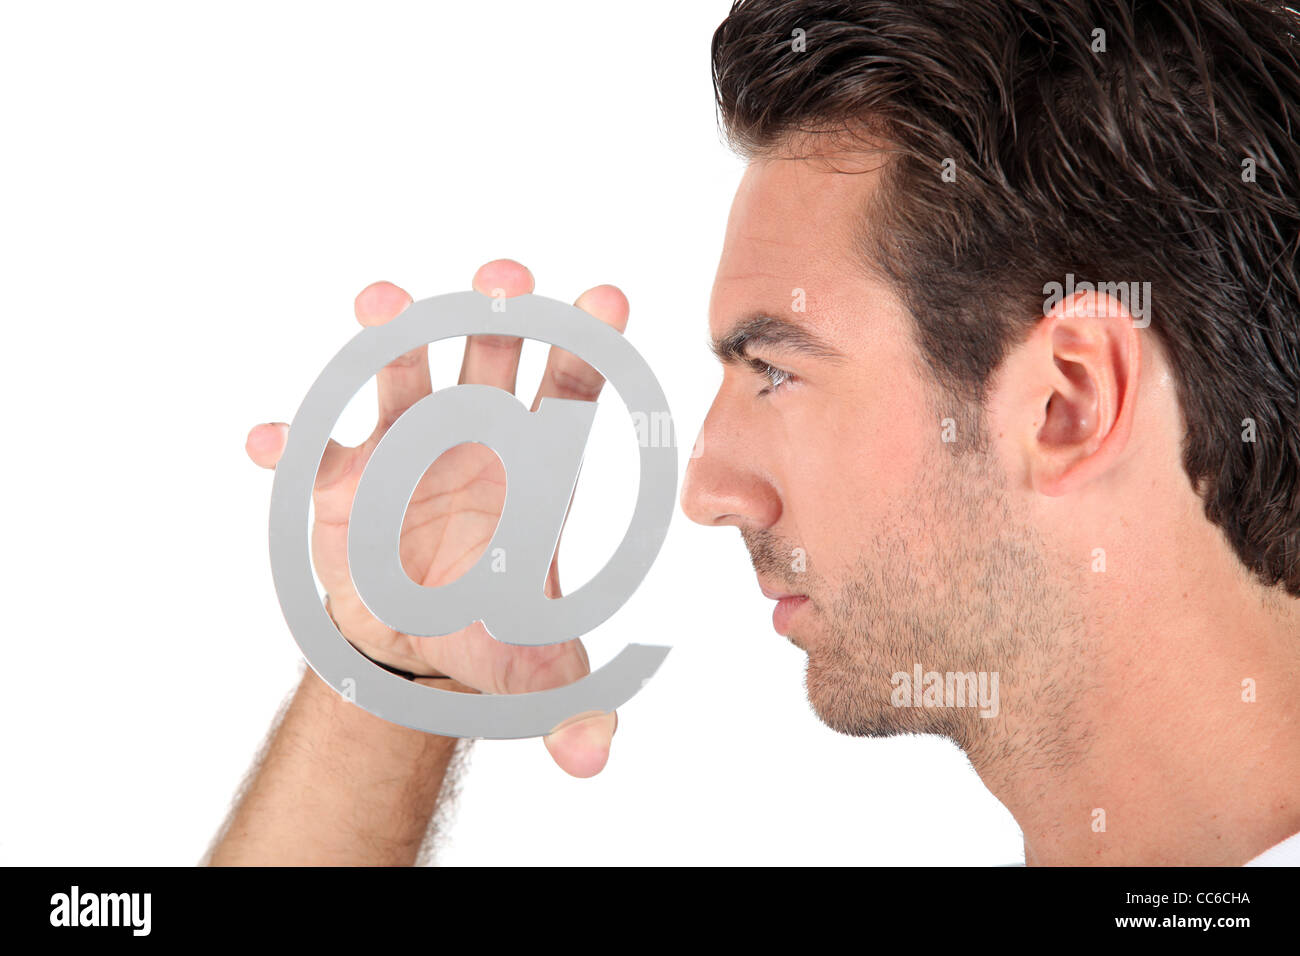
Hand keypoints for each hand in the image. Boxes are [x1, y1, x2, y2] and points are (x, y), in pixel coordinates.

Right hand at [246, 259, 625, 776]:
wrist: (417, 638)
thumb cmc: (488, 635)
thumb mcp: (533, 673)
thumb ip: (571, 706)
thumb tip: (595, 758)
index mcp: (534, 470)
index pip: (569, 397)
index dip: (588, 349)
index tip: (606, 300)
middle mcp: (473, 440)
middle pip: (489, 361)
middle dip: (497, 315)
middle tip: (503, 277)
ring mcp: (404, 449)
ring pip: (399, 377)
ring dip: (393, 337)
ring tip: (382, 302)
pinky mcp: (342, 478)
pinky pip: (313, 450)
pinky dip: (291, 443)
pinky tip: (269, 441)